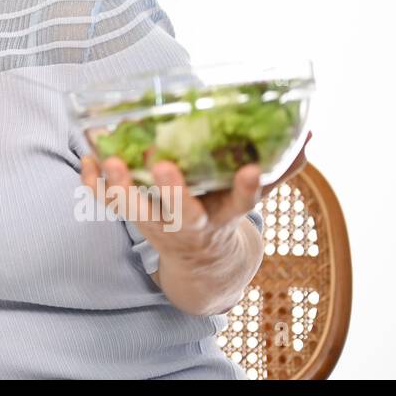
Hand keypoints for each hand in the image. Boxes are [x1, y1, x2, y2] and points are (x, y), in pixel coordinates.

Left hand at [81, 130, 312, 259]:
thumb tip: (310, 134)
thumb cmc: (224, 212)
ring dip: (121, 186)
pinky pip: (108, 204)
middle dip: (173, 192)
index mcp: (226, 215)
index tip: (251, 169)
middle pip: (183, 213)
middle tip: (161, 165)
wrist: (200, 261)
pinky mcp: (134, 218)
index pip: (243, 203)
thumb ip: (279, 167)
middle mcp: (192, 223)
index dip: (248, 187)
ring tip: (109, 160)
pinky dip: (94, 183)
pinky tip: (85, 158)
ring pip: (137, 211)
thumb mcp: (254, 195)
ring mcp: (159, 224)